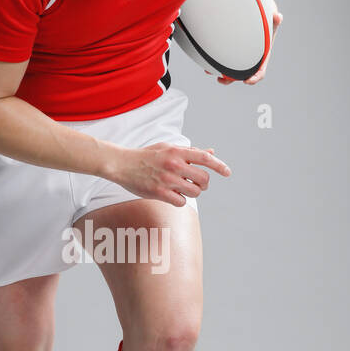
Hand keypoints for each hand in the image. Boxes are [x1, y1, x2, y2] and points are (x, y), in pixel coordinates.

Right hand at [112, 142, 230, 207]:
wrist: (122, 164)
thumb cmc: (146, 156)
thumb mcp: (168, 148)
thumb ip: (190, 151)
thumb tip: (211, 153)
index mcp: (177, 152)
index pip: (205, 159)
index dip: (219, 166)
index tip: (228, 172)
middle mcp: (174, 165)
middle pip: (203, 179)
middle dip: (203, 183)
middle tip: (196, 183)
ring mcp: (167, 179)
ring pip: (195, 192)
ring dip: (193, 192)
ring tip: (183, 188)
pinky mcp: (160, 192)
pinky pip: (181, 202)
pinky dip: (181, 200)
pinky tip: (174, 195)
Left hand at [216, 7, 282, 84]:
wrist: (256, 20)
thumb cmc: (265, 24)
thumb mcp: (271, 22)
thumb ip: (275, 21)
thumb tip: (278, 16)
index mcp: (261, 59)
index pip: (259, 72)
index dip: (254, 78)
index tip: (247, 80)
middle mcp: (249, 61)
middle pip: (241, 75)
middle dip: (231, 79)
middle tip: (222, 80)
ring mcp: (239, 58)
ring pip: (229, 70)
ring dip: (220, 74)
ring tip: (210, 72)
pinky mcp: (231, 54)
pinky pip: (222, 61)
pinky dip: (214, 63)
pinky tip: (206, 62)